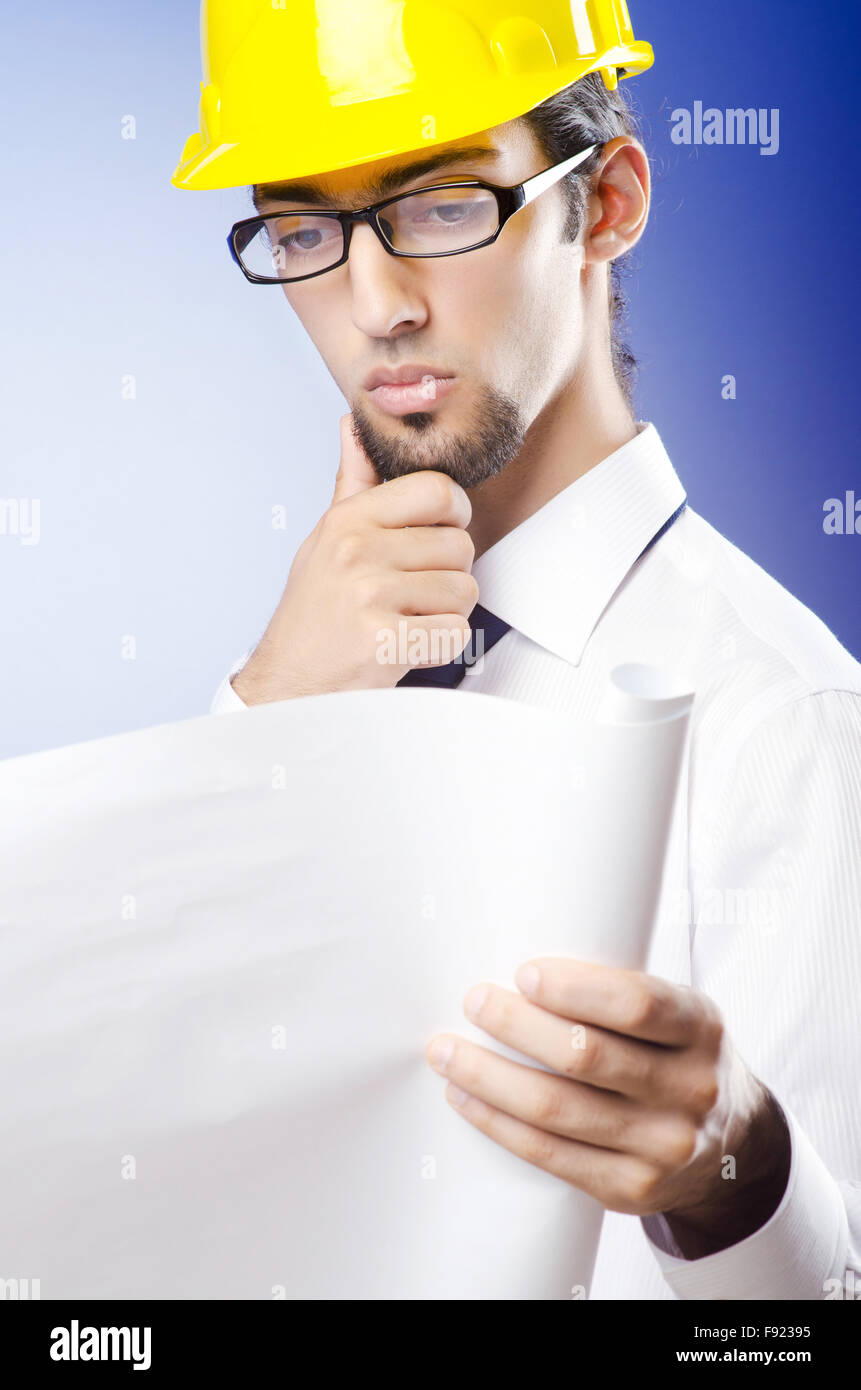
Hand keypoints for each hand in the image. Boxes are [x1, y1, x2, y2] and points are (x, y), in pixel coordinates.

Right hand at [233, 413, 477, 702]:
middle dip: (449, 574)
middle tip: (414, 594)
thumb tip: (354, 424)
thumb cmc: (313, 613)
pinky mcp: (385, 641)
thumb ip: (353, 484)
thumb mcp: (325, 541)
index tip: (440, 534)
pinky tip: (407, 646)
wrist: (288, 684)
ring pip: (464, 591)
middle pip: (460, 546)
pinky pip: (455, 633)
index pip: (438, 490)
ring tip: (406, 620)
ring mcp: (371, 595)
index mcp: (349, 520)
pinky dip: (440, 647)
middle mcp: (358, 551)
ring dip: (446, 613)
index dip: (454, 514)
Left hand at [425, 958, 790, 1258]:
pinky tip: (466, 1097)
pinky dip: (497, 1122)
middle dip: (515, 1025)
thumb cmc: (678, 1056)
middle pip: (584, 1056)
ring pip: (556, 1109)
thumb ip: (620, 995)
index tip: (524, 972)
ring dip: (487, 1076)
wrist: (732, 1146)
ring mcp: (662, 1147)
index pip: (637, 1003)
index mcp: (701, 1028)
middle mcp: (689, 1090)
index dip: (574, 987)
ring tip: (447, 1051)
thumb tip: (519, 971)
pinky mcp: (631, 1189)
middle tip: (473, 1001)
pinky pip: (549, 1154)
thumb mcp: (678, 1015)